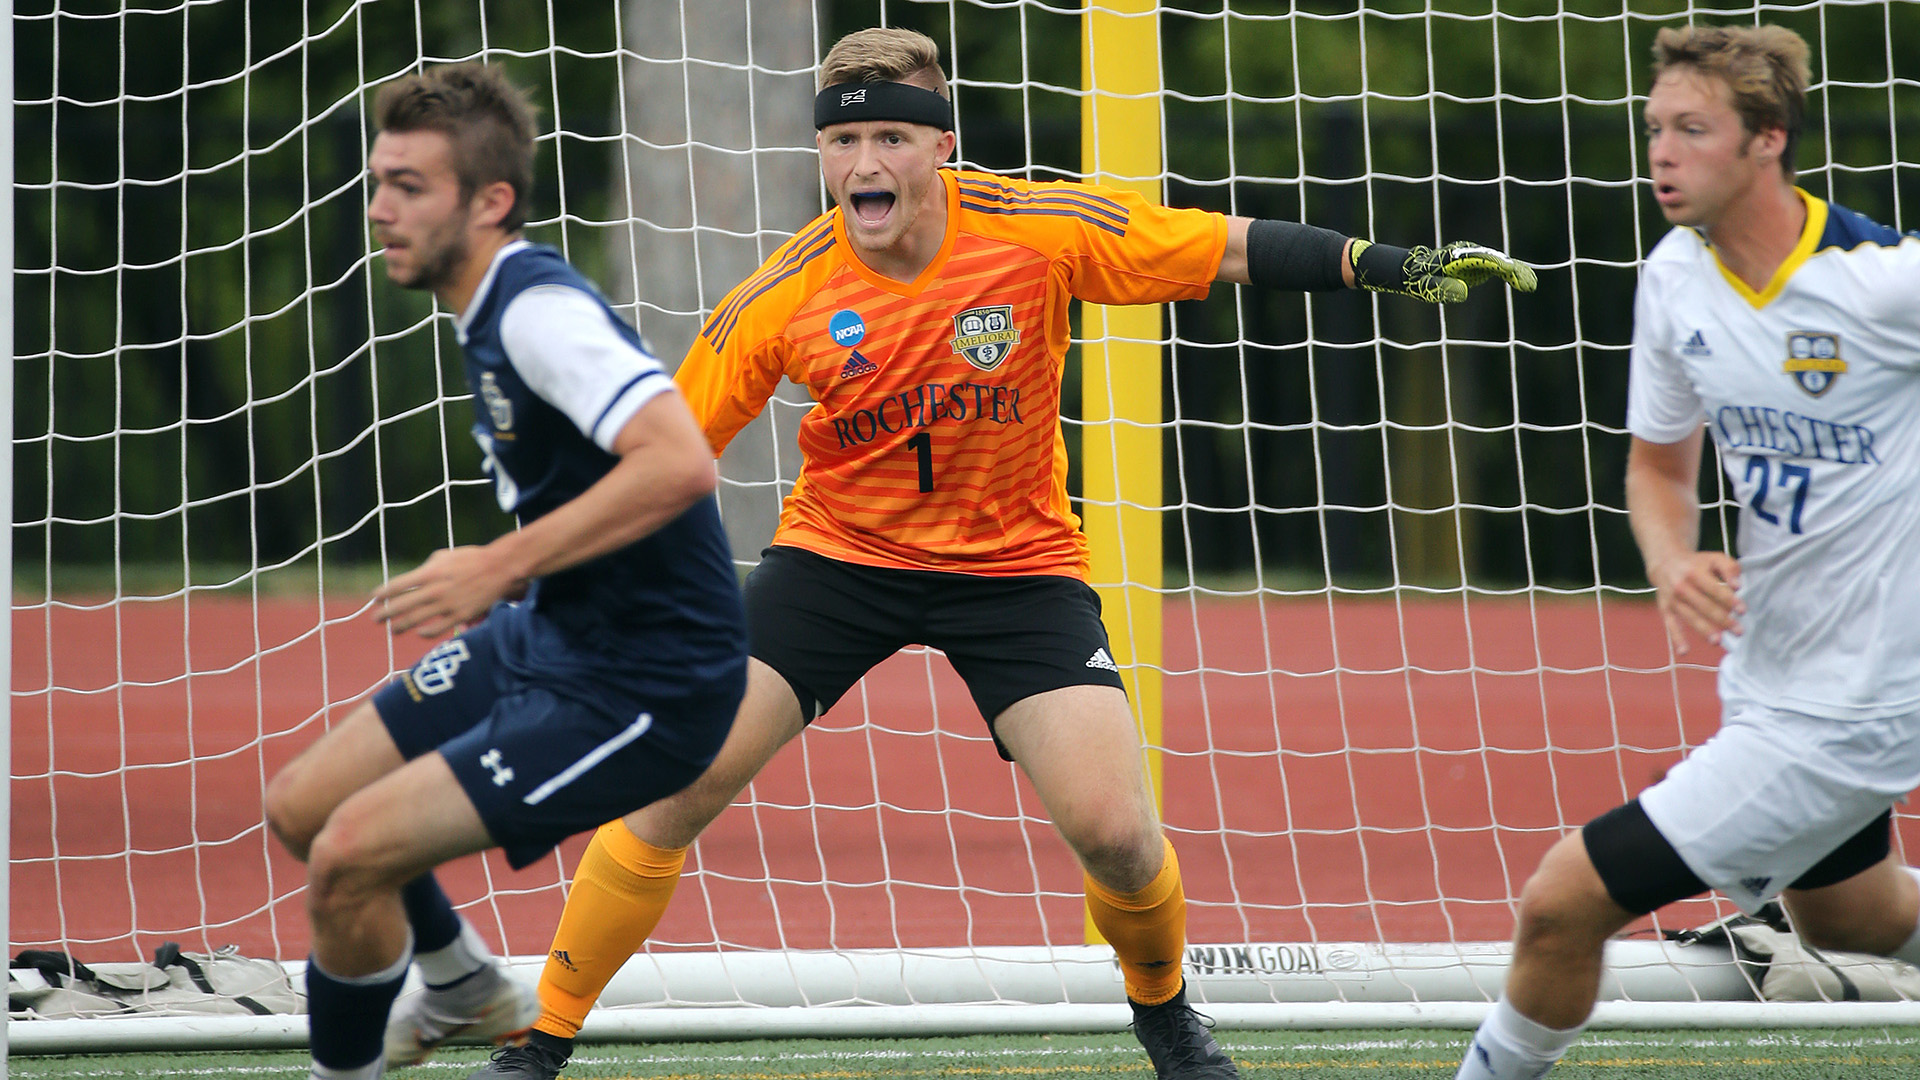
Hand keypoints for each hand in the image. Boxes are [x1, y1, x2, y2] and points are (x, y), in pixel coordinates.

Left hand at [374, 544, 525, 637]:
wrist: (499, 568)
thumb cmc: (471, 559)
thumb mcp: (444, 556)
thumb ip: (426, 569)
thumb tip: (413, 581)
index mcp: (429, 573)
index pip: (397, 585)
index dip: (382, 593)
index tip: (373, 598)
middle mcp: (435, 590)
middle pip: (402, 605)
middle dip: (385, 613)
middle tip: (375, 618)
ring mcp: (447, 605)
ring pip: (416, 620)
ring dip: (400, 626)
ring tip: (393, 630)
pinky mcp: (460, 616)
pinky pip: (437, 629)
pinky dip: (425, 632)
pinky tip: (419, 632)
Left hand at [1350, 239, 1538, 302]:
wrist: (1406, 270)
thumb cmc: (1415, 278)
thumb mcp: (1425, 287)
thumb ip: (1443, 288)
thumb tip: (1462, 293)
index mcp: (1456, 258)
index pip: (1482, 261)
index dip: (1500, 268)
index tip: (1513, 273)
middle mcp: (1467, 254)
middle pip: (1495, 261)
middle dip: (1513, 271)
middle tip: (1529, 284)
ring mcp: (1472, 259)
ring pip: (1499, 264)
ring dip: (1516, 273)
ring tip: (1531, 285)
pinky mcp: (1474, 267)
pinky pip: (1496, 270)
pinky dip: (1511, 276)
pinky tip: (1524, 285)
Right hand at [1646, 550, 1744, 653]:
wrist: (1665, 562)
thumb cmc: (1696, 563)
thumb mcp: (1714, 558)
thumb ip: (1729, 568)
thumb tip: (1738, 586)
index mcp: (1694, 572)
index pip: (1714, 589)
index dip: (1729, 600)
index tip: (1742, 610)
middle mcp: (1681, 587)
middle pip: (1704, 606)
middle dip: (1722, 619)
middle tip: (1739, 631)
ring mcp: (1672, 599)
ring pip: (1690, 617)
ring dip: (1704, 630)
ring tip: (1718, 641)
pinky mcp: (1665, 609)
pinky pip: (1671, 625)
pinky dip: (1676, 638)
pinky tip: (1684, 651)